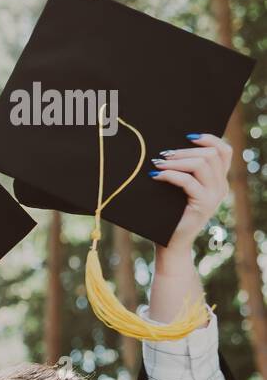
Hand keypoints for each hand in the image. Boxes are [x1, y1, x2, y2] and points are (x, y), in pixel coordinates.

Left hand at [151, 133, 231, 251]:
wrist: (170, 243)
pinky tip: (156, 176)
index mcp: (219, 180)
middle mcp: (221, 186)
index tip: (187, 135)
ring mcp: (214, 196)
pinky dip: (170, 175)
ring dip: (176, 161)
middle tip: (162, 155)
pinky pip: (188, 181)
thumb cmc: (170, 214)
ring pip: (202, 164)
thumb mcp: (180, 189)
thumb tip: (170, 149)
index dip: (208, 138)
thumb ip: (184, 171)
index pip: (224, 151)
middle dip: (184, 150)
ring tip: (157, 164)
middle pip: (211, 154)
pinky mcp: (203, 205)